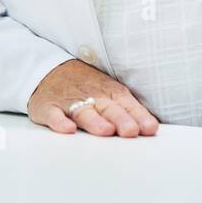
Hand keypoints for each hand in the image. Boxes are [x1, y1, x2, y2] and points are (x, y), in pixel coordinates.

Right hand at [27, 59, 159, 136]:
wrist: (49, 71)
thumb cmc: (86, 86)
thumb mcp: (108, 92)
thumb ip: (127, 110)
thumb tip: (152, 129)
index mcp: (109, 92)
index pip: (127, 104)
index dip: (139, 116)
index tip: (150, 128)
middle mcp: (92, 96)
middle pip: (108, 108)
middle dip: (121, 119)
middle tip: (131, 131)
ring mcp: (70, 101)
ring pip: (84, 112)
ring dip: (95, 122)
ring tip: (106, 131)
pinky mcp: (49, 107)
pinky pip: (54, 115)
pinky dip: (60, 122)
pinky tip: (68, 129)